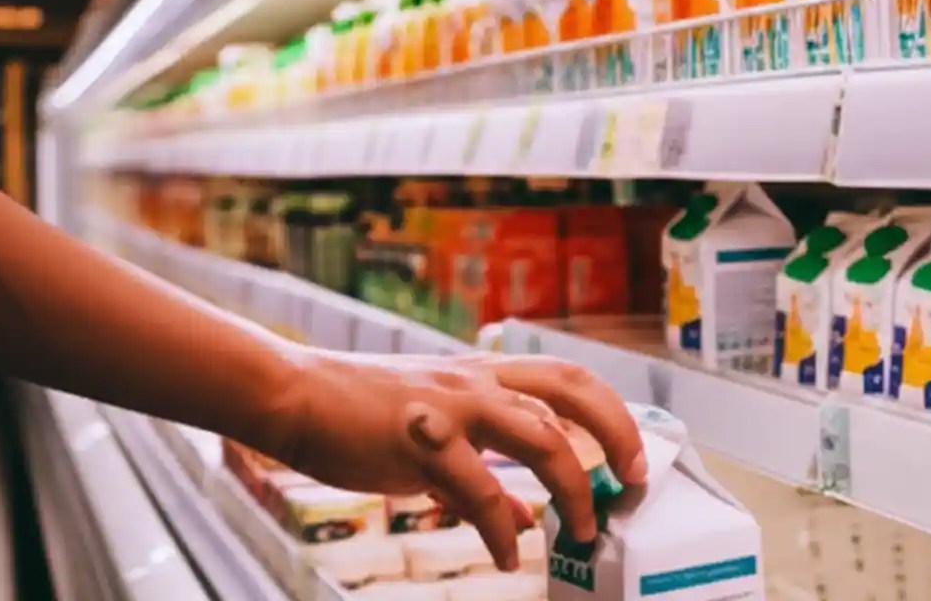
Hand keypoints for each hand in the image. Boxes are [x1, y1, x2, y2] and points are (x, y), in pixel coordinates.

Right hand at [274, 353, 646, 569]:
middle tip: (635, 478)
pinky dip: (500, 531)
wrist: (295, 395)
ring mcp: (452, 409)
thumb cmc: (361, 411)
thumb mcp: (434, 428)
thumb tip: (520, 518)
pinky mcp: (421, 442)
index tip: (633, 453)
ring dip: (571, 490)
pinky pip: (479, 492)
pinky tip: (505, 556)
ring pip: (542, 439)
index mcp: (483, 374)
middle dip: (616, 432)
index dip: (611, 410)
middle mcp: (478, 382)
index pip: (567, 377)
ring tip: (579, 530)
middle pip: (572, 392)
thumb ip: (482, 467)